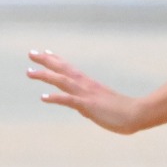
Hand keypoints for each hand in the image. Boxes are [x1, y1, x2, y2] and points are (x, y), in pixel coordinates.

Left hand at [26, 49, 145, 133]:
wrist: (137, 114)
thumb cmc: (121, 112)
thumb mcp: (100, 106)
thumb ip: (88, 105)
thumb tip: (80, 107)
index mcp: (88, 84)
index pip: (69, 68)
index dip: (56, 60)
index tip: (44, 52)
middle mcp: (85, 85)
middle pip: (63, 69)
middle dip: (46, 61)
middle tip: (31, 53)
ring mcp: (86, 94)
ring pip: (62, 81)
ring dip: (45, 76)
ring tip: (29, 72)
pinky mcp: (88, 105)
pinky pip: (69, 100)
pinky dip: (55, 98)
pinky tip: (43, 97)